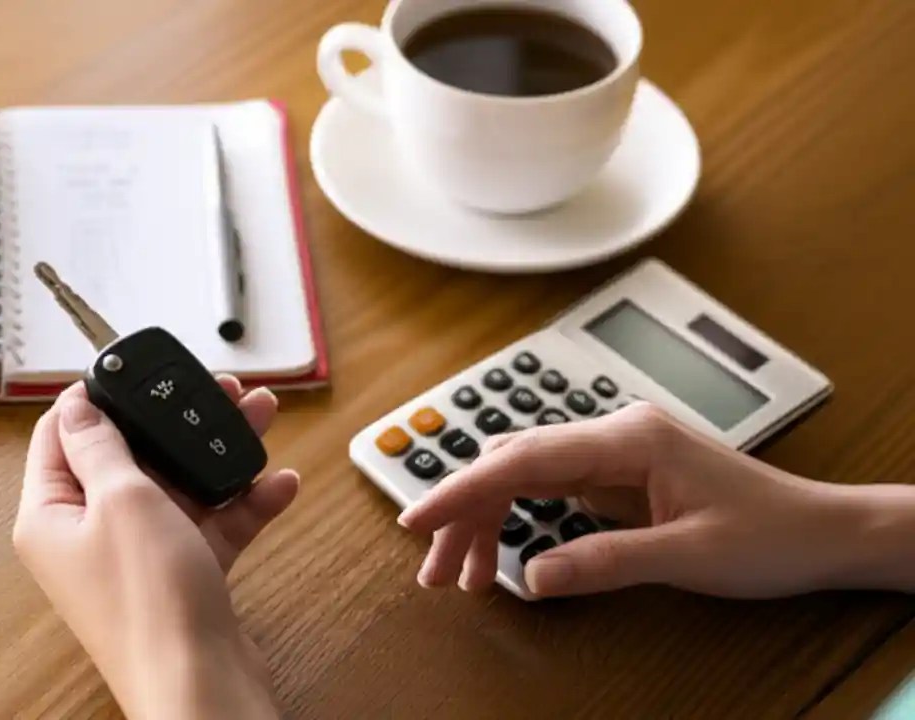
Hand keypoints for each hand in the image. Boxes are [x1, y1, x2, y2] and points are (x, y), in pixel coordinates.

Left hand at [13, 376, 295, 719]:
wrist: (201, 683)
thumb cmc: (150, 603)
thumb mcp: (122, 500)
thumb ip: (102, 445)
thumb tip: (78, 403)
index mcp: (51, 515)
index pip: (61, 435)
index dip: (96, 397)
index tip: (134, 368)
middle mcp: (88, 535)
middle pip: (131, 455)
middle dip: (178, 421)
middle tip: (221, 389)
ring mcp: (136, 556)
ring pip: (177, 485)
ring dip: (219, 452)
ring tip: (260, 414)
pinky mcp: (180, 574)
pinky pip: (209, 523)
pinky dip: (243, 501)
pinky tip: (278, 482)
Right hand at [398, 402, 914, 598]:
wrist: (820, 530)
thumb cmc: (769, 534)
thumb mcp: (688, 557)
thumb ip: (606, 562)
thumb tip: (533, 576)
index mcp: (628, 439)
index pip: (523, 459)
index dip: (462, 490)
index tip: (420, 519)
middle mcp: (614, 434)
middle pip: (511, 463)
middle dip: (463, 512)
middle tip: (434, 567)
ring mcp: (613, 451)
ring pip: (522, 476)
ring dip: (484, 519)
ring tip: (460, 573)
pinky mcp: (615, 472)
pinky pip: (547, 489)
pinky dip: (515, 519)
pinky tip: (500, 553)